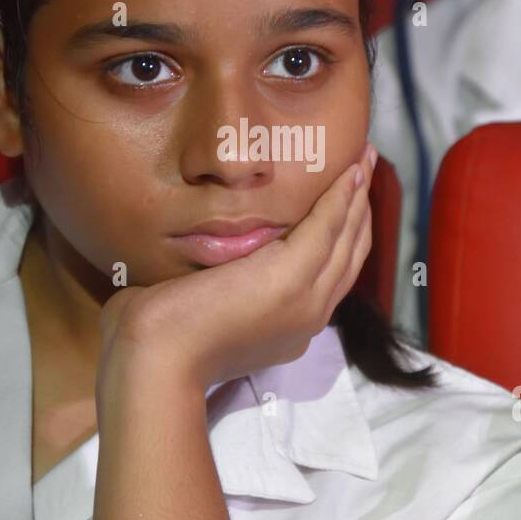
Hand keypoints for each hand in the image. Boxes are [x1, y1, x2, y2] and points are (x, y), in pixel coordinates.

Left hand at [99, 143, 377, 393]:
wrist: (155, 360)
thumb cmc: (159, 339)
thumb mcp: (201, 307)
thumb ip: (216, 283)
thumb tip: (200, 263)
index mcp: (288, 327)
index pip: (329, 274)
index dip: (343, 235)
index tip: (347, 201)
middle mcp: (307, 318)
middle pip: (348, 256)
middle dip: (360, 210)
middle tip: (365, 168)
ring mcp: (305, 302)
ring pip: (346, 240)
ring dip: (358, 195)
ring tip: (365, 160)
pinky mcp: (291, 279)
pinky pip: (327, 227)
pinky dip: (342, 197)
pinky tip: (349, 171)